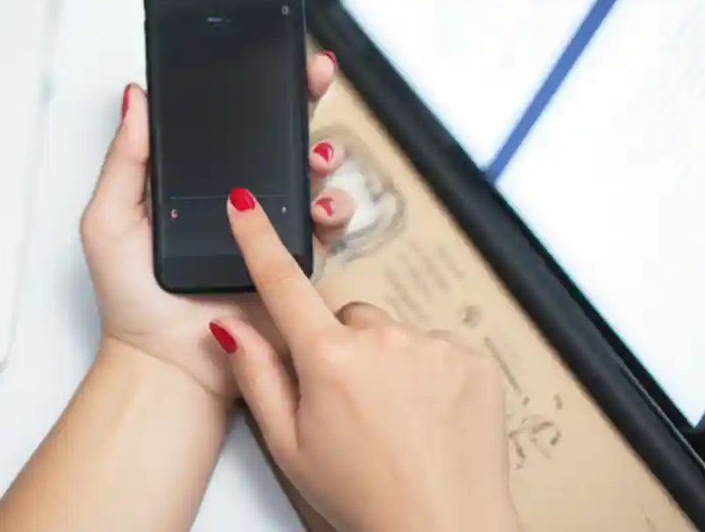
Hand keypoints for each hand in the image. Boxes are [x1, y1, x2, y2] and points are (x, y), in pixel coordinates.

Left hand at [79, 50, 350, 398]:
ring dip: (323, 155)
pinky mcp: (296, 261)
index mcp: (197, 180)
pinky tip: (321, 207)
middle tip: (315, 74)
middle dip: (303, 99)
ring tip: (317, 156)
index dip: (252, 86)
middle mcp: (238, 197)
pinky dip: (334, 209)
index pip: (230, 122)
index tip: (270, 55)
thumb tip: (136, 96)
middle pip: (280, 135)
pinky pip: (328, 226)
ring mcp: (270, 227)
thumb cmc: (130, 298)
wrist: (164, 362)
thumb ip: (126, 158)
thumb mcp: (110, 218)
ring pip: (313, 174)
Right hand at [210, 190, 518, 531]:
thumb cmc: (367, 498)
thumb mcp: (289, 446)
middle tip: (349, 405)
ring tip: (395, 419)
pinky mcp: (473, 357)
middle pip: (347, 317)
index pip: (283, 284)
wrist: (446, 529)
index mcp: (330, 361)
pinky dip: (429, 372)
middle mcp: (384, 341)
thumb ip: (257, 377)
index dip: (258, 239)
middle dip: (341, 348)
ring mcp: (433, 345)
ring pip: (393, 334)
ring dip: (389, 362)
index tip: (244, 204)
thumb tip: (232, 328)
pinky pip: (435, 346)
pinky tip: (428, 414)